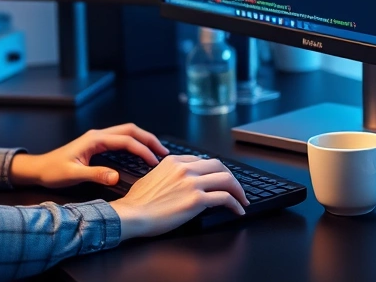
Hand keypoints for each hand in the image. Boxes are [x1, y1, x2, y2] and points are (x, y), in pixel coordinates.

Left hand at [9, 123, 168, 188]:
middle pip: (130, 130)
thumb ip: (95, 174)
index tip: (154, 161)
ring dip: (143, 140)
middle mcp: (98, 135)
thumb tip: (115, 177)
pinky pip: (121, 139)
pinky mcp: (97, 144)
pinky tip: (140, 154)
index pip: (125, 140)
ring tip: (157, 152)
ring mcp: (98, 138)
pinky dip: (135, 144)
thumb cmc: (52, 171)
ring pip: (127, 133)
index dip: (142, 150)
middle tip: (164, 153)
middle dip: (149, 139)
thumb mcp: (73, 175)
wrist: (39, 169)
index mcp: (94, 139)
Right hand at [109, 155, 249, 240]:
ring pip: (226, 179)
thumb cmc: (138, 201)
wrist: (133, 214)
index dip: (215, 171)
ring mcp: (192, 183)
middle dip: (231, 177)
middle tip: (236, 189)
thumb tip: (178, 180)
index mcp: (174, 161)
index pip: (203, 161)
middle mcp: (185, 168)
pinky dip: (235, 204)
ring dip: (238, 190)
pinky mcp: (197, 200)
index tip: (219, 179)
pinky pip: (225, 198)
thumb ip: (168, 173)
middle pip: (219, 166)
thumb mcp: (152, 177)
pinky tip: (237, 210)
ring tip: (242, 200)